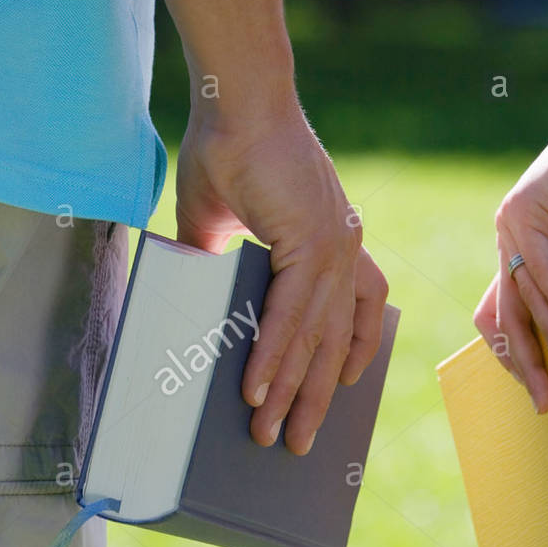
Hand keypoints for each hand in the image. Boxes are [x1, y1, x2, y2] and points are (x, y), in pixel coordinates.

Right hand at [175, 103, 388, 452]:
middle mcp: (346, 249)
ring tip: (269, 434)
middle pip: (335, 342)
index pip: (351, 313)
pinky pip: (292, 315)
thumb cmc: (226, 150)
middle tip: (300, 445)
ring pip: (313, 338)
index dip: (348, 357)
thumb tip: (195, 297)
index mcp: (335, 241)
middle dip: (316, 398)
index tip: (342, 393)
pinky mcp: (314, 242)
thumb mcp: (219, 223)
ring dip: (289, 392)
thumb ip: (217, 263)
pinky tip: (258, 390)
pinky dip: (273, 356)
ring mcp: (336, 246)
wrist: (235, 101)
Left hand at [473, 101, 547, 412]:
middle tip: (544, 400)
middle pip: (505, 317)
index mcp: (518, 252)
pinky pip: (535, 267)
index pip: (502, 314)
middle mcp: (505, 241)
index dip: (514, 353)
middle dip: (525, 363)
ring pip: (522, 297)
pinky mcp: (521, 210)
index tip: (536, 387)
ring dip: (546, 337)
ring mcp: (508, 226)